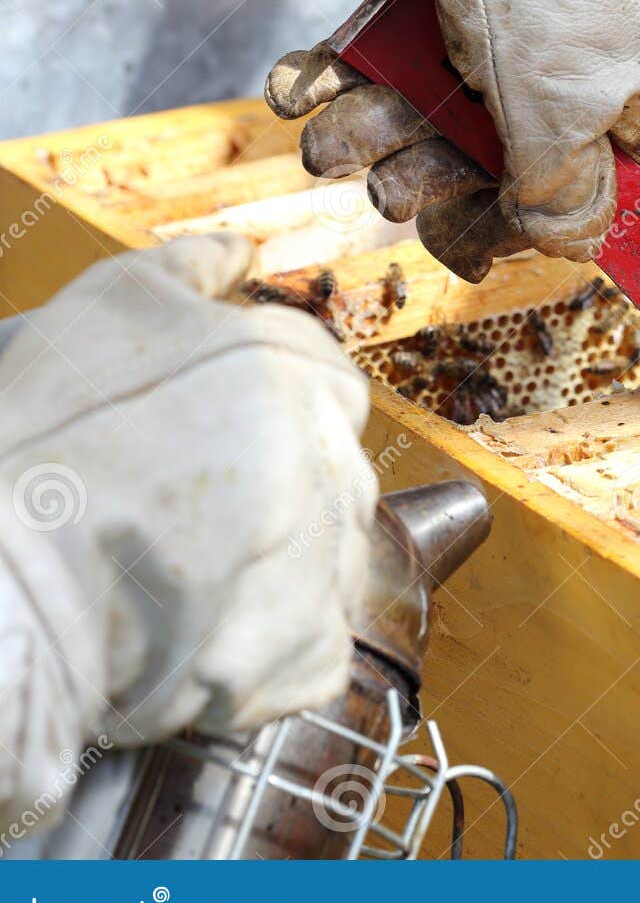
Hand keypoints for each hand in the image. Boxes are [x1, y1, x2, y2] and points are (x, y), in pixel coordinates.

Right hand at [0, 235, 374, 764]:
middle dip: (269, 486)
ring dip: (268, 566)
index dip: (258, 407)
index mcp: (303, 377)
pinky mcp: (310, 651)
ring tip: (173, 579)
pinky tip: (197, 639)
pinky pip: (313, 648)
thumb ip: (191, 269)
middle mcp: (332, 462)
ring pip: (323, 557)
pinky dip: (266, 651)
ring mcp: (329, 562)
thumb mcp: (108, 307)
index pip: (323, 381)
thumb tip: (244, 252)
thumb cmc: (44, 433)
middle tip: (171, 512)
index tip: (195, 440)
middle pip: (327, 469)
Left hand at [266, 0, 639, 277]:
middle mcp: (565, 63)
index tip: (476, 236)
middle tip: (385, 190)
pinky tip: (301, 89)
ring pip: (429, 110)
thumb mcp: (563, 118)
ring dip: (370, 134)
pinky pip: (386, 60)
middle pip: (492, 154)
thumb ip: (565, 196)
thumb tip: (572, 245)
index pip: (591, 180)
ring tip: (329, 137)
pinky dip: (338, 80)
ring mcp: (498, 27)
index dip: (529, 215)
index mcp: (626, 91)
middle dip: (426, 174)